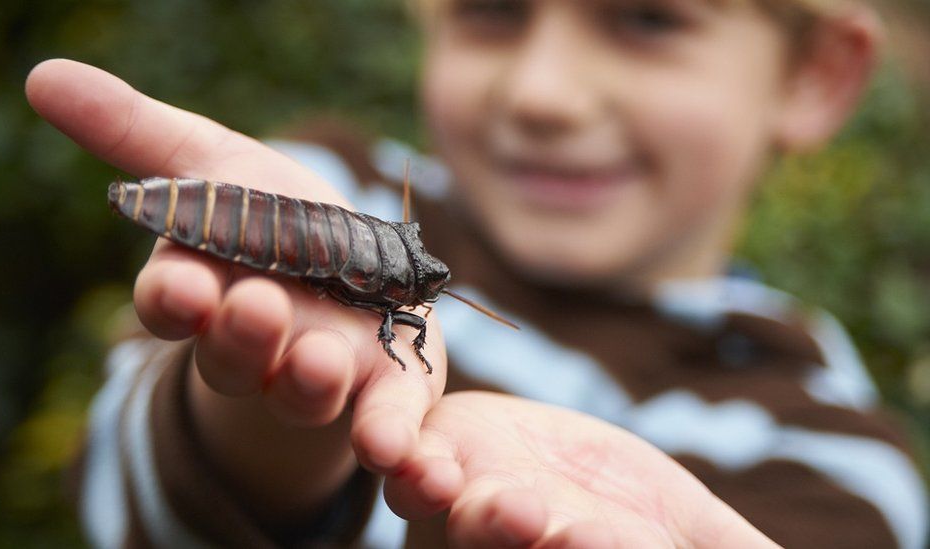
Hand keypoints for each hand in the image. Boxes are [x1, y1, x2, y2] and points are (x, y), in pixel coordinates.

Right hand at [25, 59, 445, 476]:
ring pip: (303, 392)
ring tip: (321, 358)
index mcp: (207, 293)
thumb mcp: (213, 164)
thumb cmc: (274, 218)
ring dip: (307, 381)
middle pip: (233, 355)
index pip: (173, 304)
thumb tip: (40, 76)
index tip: (182, 283)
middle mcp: (254, 347)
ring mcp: (318, 375)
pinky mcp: (382, 393)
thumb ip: (137, 131)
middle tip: (256, 307)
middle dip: (241, 336)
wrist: (354, 271)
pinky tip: (393, 448)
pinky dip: (386, 438)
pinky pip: (381, 425)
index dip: (173, 298)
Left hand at [384, 392, 778, 547]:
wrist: (542, 451)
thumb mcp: (688, 526)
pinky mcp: (429, 459)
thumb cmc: (622, 502)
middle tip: (566, 528)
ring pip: (467, 523)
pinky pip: (407, 469)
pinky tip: (421, 463)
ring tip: (518, 505)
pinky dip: (409, 466)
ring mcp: (465, 512)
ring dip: (489, 517)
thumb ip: (728, 548)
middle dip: (550, 543)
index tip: (615, 538)